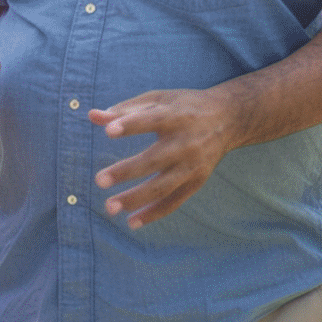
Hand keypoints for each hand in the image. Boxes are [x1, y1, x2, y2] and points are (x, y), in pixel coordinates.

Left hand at [90, 87, 238, 228]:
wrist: (228, 119)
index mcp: (176, 116)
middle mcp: (186, 142)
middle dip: (126, 171)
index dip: (130, 125)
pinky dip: (153, 213)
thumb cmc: (184, 106)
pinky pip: (174, 202)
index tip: (108, 131)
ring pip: (162, 187)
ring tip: (109, 207)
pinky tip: (131, 221)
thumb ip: (125, 108)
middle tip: (99, 180)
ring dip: (136, 199)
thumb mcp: (158, 99)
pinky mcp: (197, 181)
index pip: (151, 120)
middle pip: (154, 160)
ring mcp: (193, 165)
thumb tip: (92, 116)